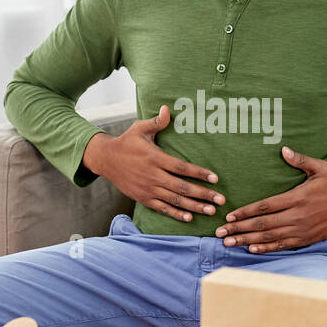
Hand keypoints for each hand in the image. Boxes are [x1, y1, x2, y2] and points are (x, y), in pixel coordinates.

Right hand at [82, 105, 224, 221]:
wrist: (105, 159)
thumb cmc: (126, 142)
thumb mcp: (140, 128)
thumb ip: (156, 122)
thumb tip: (168, 108)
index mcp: (155, 158)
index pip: (182, 168)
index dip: (199, 173)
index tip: (215, 178)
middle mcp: (153, 175)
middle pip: (182, 187)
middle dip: (203, 195)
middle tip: (220, 200)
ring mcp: (148, 189)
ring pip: (175, 200)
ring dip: (194, 207)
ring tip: (211, 211)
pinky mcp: (143, 198)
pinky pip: (162, 208)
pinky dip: (176, 214)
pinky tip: (189, 218)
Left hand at [215, 145, 326, 251]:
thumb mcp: (319, 167)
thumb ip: (300, 160)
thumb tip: (283, 150)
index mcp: (297, 197)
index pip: (265, 206)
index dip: (245, 212)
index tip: (229, 216)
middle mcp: (297, 216)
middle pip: (262, 224)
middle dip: (239, 229)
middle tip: (221, 233)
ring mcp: (302, 230)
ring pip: (269, 237)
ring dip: (247, 240)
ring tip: (229, 243)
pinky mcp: (307, 239)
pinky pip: (283, 245)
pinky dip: (266, 248)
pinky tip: (251, 249)